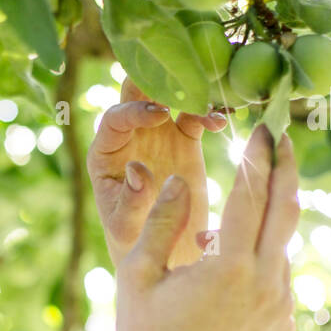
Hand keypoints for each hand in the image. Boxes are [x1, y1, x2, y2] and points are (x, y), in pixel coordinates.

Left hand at [87, 78, 228, 271]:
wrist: (162, 249)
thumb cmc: (133, 241)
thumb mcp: (127, 227)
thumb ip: (130, 201)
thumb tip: (136, 169)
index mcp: (106, 152)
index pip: (115, 119)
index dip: (135, 112)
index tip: (160, 116)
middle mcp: (129, 135)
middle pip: (137, 94)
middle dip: (157, 81)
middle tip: (184, 81)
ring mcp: (157, 134)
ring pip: (169, 96)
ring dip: (189, 91)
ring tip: (212, 103)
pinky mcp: (184, 139)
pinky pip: (195, 115)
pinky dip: (209, 110)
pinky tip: (224, 119)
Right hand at [111, 124, 300, 330]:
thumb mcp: (138, 278)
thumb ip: (162, 223)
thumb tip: (180, 180)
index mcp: (231, 266)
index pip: (252, 193)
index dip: (258, 155)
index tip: (262, 126)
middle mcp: (267, 284)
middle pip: (287, 211)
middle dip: (286, 169)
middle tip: (284, 138)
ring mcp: (281, 311)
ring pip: (283, 249)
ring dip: (267, 223)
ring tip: (239, 213)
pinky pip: (280, 283)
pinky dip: (264, 263)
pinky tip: (233, 269)